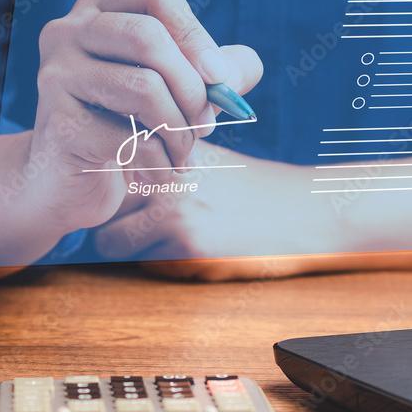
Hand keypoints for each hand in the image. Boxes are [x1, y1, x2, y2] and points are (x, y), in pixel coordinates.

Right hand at [0, 0, 261, 266]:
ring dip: (181, 132)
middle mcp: (68, 31)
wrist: (71, 182)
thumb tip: (242, 70)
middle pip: (149, 36)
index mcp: (99, 9)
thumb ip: (216, 72)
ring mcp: (56, 75)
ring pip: (143, 88)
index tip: (221, 78)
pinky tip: (160, 172)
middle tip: (205, 125)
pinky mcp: (58, 124)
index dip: (195, 33)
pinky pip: (131, 139)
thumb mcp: (175, 90)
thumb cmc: (127, 125)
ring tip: (185, 155)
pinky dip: (161, 162)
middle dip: (193, 88)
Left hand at [92, 142, 339, 278]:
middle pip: (100, 202)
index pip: (104, 164)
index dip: (104, 186)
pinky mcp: (190, 245)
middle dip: (109, 217)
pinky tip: (194, 256)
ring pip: (110, 239)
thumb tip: (111, 165)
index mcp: (170, 145)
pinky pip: (145, 265)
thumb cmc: (259, 191)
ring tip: (165, 243)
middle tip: (134, 225)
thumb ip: (164, 158)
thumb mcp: (213, 159)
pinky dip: (161, 266)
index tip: (116, 197)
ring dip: (129, 246)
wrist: (311, 213)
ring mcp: (176, 208)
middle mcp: (167, 170)